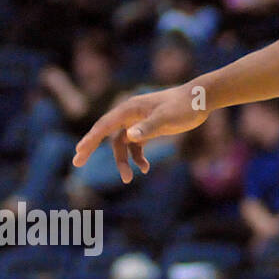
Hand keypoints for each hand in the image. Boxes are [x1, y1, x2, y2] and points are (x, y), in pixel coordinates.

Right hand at [72, 85, 210, 182]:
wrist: (200, 99)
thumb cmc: (184, 106)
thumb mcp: (167, 118)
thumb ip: (149, 127)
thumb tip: (130, 136)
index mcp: (130, 109)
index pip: (104, 125)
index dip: (90, 139)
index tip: (78, 151)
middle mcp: (130, 115)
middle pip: (106, 134)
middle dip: (92, 148)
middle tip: (77, 163)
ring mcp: (139, 122)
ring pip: (122, 144)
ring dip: (124, 161)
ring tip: (128, 179)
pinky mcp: (149, 128)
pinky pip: (136, 146)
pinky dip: (138, 158)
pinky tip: (145, 169)